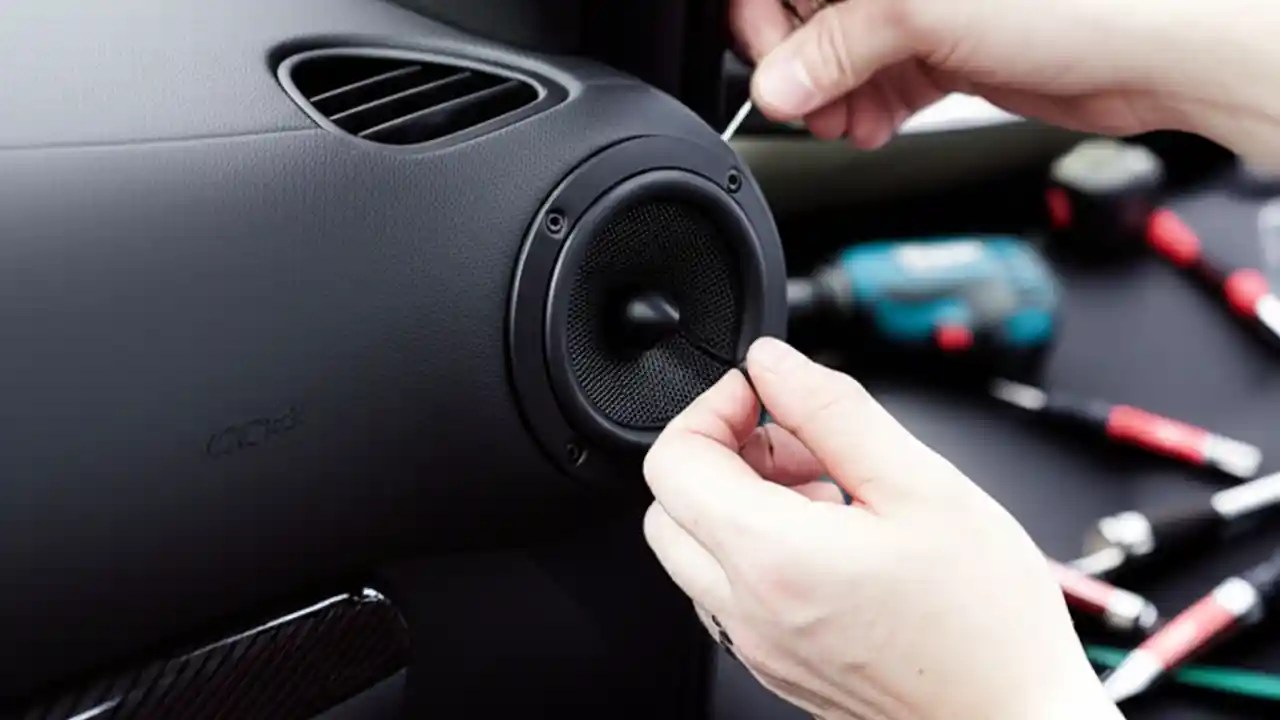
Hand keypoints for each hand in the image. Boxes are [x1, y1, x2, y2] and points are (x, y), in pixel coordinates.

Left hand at [642, 338, 1120, 719]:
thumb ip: (832, 411)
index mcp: (773, 557)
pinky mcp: (776, 665)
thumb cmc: (987, 625)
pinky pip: (729, 592)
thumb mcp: (922, 485)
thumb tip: (774, 364)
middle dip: (720, 455)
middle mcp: (747, 610)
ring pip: (696, 550)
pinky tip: (832, 539)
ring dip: (739, 502)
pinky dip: (757, 549)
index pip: (674, 460)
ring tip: (827, 491)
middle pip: (670, 506)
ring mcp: (756, 645)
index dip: (712, 408)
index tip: (760, 393)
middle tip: (792, 442)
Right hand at [730, 0, 1279, 164]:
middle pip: (809, 16)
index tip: (768, 66)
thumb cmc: (1069, 1)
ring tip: (843, 124)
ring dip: (829, 98)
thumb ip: (837, 46)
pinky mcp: (945, 51)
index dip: (765, 19)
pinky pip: (880, 81)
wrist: (1152, 51)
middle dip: (797, 68)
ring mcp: (924, 12)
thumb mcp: (922, 13)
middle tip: (806, 107)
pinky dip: (866, 109)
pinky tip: (870, 127)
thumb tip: (774, 86)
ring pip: (841, 56)